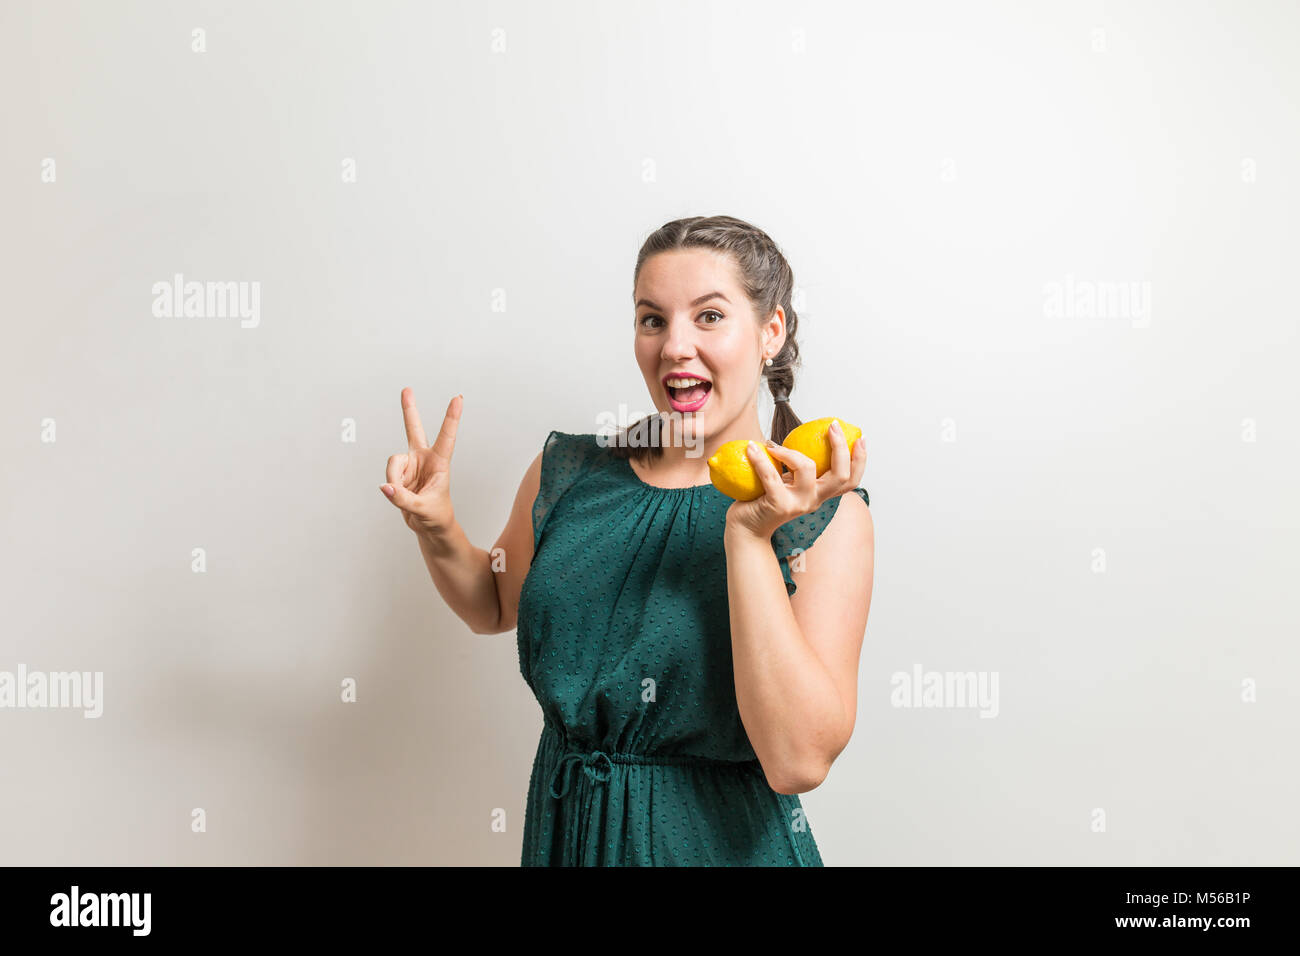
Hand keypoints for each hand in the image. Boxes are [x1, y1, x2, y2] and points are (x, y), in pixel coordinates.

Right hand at [380, 388, 460, 537]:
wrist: (430, 526)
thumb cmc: (436, 516)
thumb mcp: (423, 509)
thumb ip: (403, 499)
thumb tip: (385, 487)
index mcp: (440, 463)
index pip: (447, 437)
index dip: (452, 417)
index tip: (458, 398)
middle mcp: (424, 459)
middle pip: (413, 430)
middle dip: (409, 410)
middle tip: (406, 390)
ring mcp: (411, 465)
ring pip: (393, 462)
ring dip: (394, 479)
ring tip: (402, 494)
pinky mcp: (399, 474)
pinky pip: (388, 476)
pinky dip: (390, 487)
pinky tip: (397, 494)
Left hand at [725, 419, 866, 539]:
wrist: (746, 530)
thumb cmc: (764, 502)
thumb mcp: (786, 482)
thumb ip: (796, 466)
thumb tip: (803, 432)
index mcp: (820, 494)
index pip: (850, 480)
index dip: (860, 460)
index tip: (860, 438)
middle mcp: (814, 500)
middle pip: (841, 476)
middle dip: (841, 447)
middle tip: (833, 426)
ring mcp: (798, 504)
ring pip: (808, 468)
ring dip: (789, 450)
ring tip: (770, 443)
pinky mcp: (778, 505)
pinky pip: (771, 474)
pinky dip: (760, 458)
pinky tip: (751, 447)